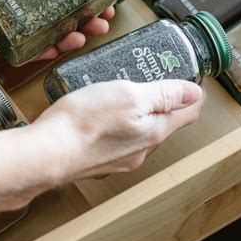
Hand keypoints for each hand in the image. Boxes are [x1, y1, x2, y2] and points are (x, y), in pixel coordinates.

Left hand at [0, 0, 114, 59]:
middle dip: (81, 20)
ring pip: (38, 31)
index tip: (107, 2)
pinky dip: (30, 51)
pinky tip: (50, 52)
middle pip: (56, 12)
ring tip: (79, 39)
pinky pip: (9, 44)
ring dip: (61, 38)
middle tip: (99, 27)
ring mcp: (1, 11)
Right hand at [34, 79, 204, 179]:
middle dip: (163, 103)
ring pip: (138, 133)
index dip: (193, 95)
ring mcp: (119, 160)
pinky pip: (116, 140)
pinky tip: (99, 114)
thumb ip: (164, 95)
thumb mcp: (129, 95)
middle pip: (163, 124)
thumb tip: (194, 92)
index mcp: (154, 133)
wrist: (46, 154)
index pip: (189, 114)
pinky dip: (115, 125)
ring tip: (122, 94)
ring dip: (137, 114)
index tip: (190, 80)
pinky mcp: (98, 161)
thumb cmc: (84, 123)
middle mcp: (141, 151)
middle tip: (152, 80)